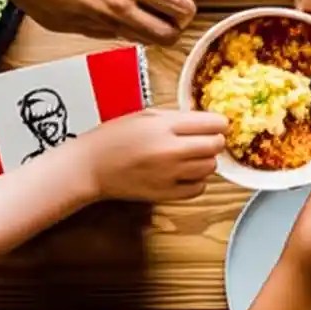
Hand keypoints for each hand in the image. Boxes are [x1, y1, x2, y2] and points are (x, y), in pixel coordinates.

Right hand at [76, 109, 225, 202]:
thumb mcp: (146, 115)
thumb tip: (206, 121)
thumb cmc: (114, 137)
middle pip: (215, 146)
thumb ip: (177, 118)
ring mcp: (169, 175)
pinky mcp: (166, 194)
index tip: (217, 125)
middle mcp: (171, 151)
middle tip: (206, 140)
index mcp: (165, 126)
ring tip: (191, 156)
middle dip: (215, 141)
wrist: (91, 166)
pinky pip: (199, 189)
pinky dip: (197, 181)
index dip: (220, 123)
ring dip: (206, 160)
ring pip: (210, 168)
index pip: (213, 124)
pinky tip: (184, 173)